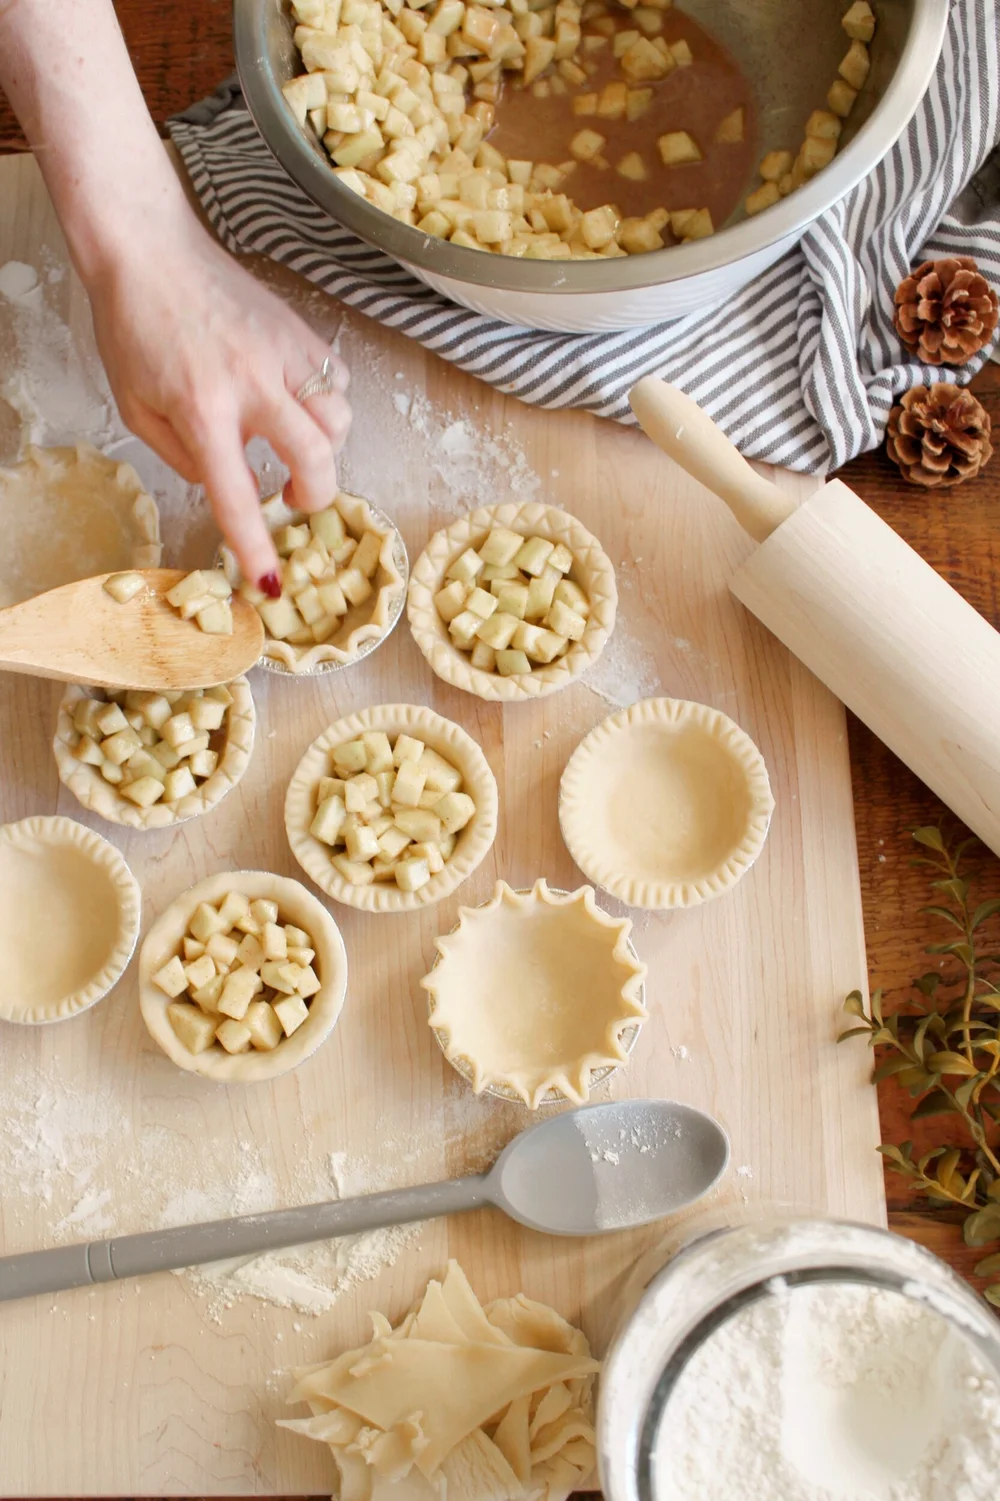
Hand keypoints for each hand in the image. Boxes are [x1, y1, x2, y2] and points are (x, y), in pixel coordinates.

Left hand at [85, 215, 350, 589]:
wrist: (148, 250)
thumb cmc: (133, 329)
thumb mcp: (136, 408)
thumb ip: (185, 458)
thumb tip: (232, 483)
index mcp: (202, 409)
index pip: (236, 495)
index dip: (256, 547)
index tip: (272, 582)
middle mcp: (252, 382)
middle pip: (318, 456)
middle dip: (317, 494)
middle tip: (295, 500)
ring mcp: (283, 352)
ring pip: (340, 419)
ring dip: (327, 449)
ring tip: (296, 448)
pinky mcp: (300, 331)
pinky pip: (337, 383)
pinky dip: (327, 405)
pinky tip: (298, 404)